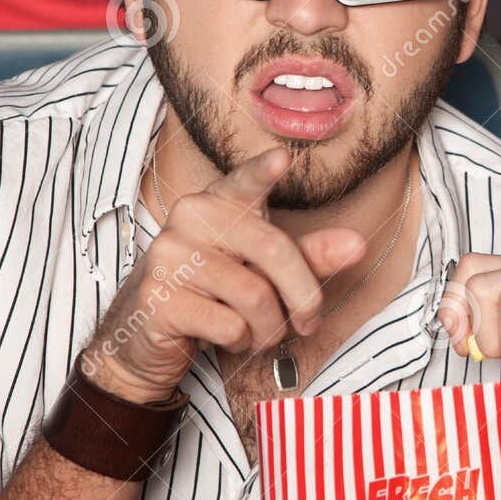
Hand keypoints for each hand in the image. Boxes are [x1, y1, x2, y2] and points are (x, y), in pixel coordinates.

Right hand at [81, 147, 366, 403]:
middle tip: (308, 323)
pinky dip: (241, 341)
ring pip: (254, 295)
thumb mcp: (263, 271)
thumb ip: (309, 256)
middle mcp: (190, 219)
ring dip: (270, 328)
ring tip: (260, 333)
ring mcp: (168, 257)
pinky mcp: (157, 298)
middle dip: (304, 297)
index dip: (262, 172)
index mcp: (218, 202)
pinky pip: (228, 324)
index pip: (244, 182)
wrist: (143, 335)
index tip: (281, 158)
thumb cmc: (214, 294)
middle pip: (273, 251)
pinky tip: (228, 338)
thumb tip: (357, 245)